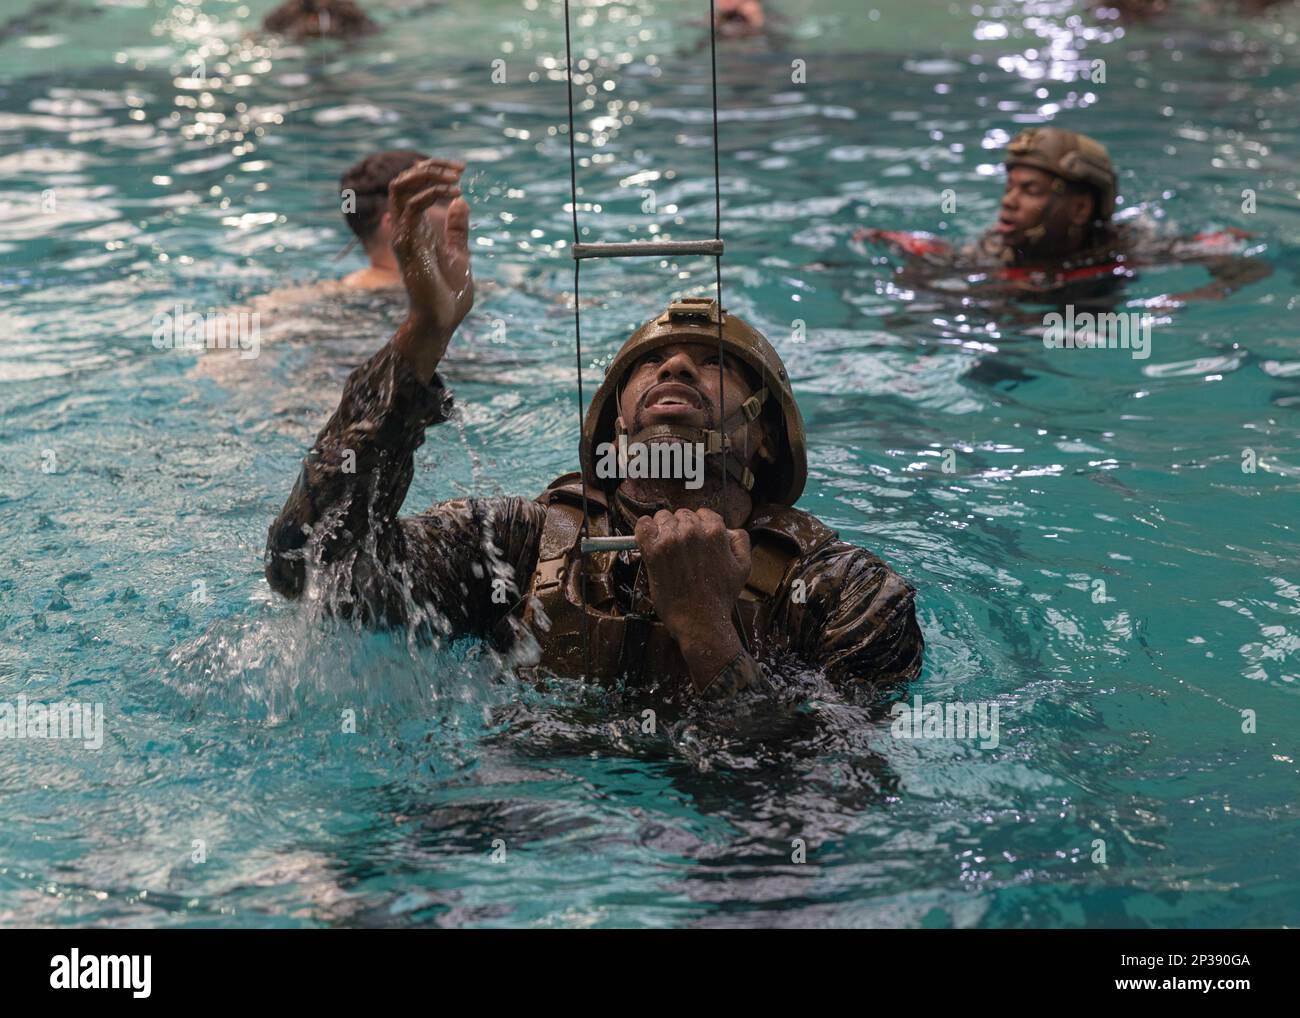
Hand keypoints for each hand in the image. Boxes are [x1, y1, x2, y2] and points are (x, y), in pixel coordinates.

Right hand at [389, 159, 472, 379]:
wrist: (442, 319)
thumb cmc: (449, 292)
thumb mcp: (459, 252)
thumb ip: (457, 228)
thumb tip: (462, 202)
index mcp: (417, 227)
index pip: (413, 186)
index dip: (434, 171)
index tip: (461, 170)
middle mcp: (405, 227)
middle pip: (403, 180)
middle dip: (431, 167)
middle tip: (460, 168)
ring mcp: (403, 235)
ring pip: (400, 187)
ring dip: (429, 175)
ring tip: (456, 178)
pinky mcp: (407, 244)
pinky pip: (411, 208)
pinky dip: (431, 195)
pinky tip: (454, 195)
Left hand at [634, 508, 751, 690]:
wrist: (699, 620)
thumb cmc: (720, 596)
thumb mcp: (743, 567)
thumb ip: (740, 541)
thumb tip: (730, 529)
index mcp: (715, 532)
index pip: (703, 514)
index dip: (700, 527)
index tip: (696, 540)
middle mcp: (692, 532)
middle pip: (682, 515)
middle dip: (682, 528)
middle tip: (682, 550)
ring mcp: (671, 541)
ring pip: (662, 518)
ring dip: (664, 529)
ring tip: (668, 549)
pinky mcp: (653, 552)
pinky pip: (642, 525)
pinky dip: (645, 529)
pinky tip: (650, 540)